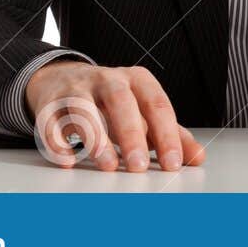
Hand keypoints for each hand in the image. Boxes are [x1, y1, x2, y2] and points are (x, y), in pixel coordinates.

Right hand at [25, 60, 206, 171]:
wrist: (63, 79)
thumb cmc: (112, 102)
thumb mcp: (143, 112)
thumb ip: (170, 134)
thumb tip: (197, 158)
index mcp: (137, 80)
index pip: (157, 104)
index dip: (166, 134)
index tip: (172, 164)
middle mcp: (108, 80)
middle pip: (122, 101)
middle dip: (131, 134)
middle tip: (138, 166)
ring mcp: (77, 89)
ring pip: (85, 108)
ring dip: (97, 137)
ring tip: (107, 164)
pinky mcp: (50, 104)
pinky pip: (50, 121)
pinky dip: (57, 142)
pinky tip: (68, 160)